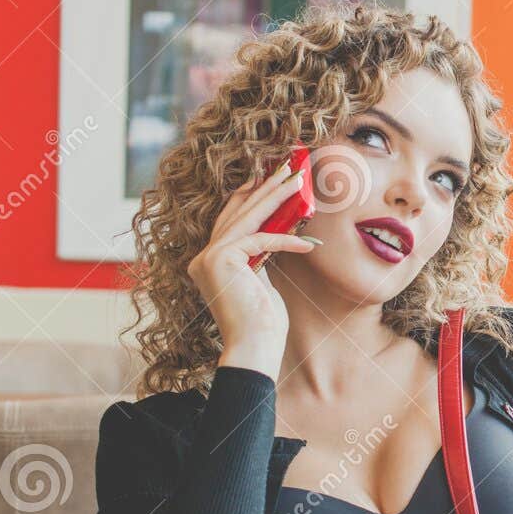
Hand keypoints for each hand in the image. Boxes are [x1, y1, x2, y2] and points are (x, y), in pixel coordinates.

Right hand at [185, 161, 319, 376]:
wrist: (254, 348)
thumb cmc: (263, 322)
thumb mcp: (262, 281)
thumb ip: (259, 257)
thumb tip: (275, 233)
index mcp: (209, 261)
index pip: (232, 219)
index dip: (251, 194)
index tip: (271, 175)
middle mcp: (202, 257)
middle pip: (238, 211)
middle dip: (265, 186)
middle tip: (288, 165)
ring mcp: (207, 258)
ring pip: (247, 218)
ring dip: (276, 197)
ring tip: (298, 180)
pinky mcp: (220, 261)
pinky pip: (260, 241)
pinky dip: (286, 240)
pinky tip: (310, 243)